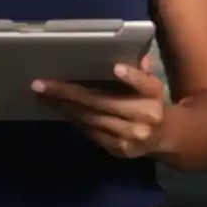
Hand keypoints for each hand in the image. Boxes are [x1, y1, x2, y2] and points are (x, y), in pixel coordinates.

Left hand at [32, 54, 167, 158]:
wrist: (164, 137)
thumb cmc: (150, 101)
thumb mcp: (150, 84)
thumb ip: (140, 70)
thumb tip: (135, 56)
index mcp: (155, 94)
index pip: (145, 84)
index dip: (131, 77)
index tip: (116, 68)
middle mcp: (146, 117)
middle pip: (104, 103)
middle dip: (69, 93)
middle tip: (42, 84)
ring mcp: (131, 136)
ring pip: (92, 119)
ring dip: (65, 107)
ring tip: (43, 96)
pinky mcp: (120, 150)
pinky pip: (91, 133)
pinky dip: (74, 120)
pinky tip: (59, 109)